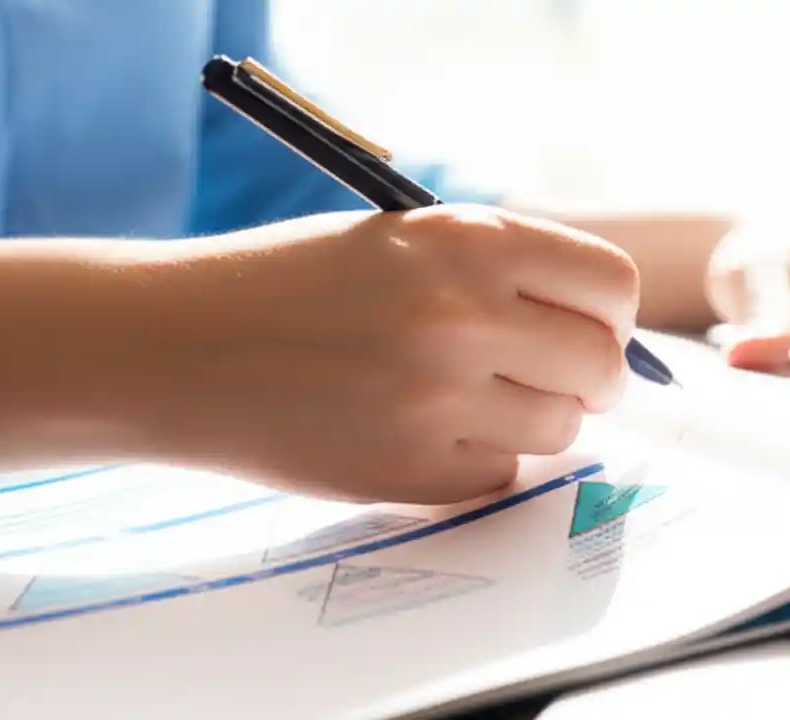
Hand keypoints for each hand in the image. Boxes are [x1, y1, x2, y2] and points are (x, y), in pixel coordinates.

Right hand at [116, 207, 638, 502]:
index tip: (589, 330)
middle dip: (589, 380)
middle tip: (555, 381)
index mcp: (470, 241)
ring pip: (559, 431)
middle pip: (601, 369)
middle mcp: (464, 318)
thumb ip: (502, 274)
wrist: (178, 344)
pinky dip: (479, 461)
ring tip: (469, 400)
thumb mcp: (405, 240)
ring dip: (533, 421)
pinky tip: (426, 434)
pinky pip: (499, 476)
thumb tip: (597, 330)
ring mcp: (437, 401)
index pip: (611, 287)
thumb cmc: (292, 282)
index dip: (609, 316)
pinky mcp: (409, 472)